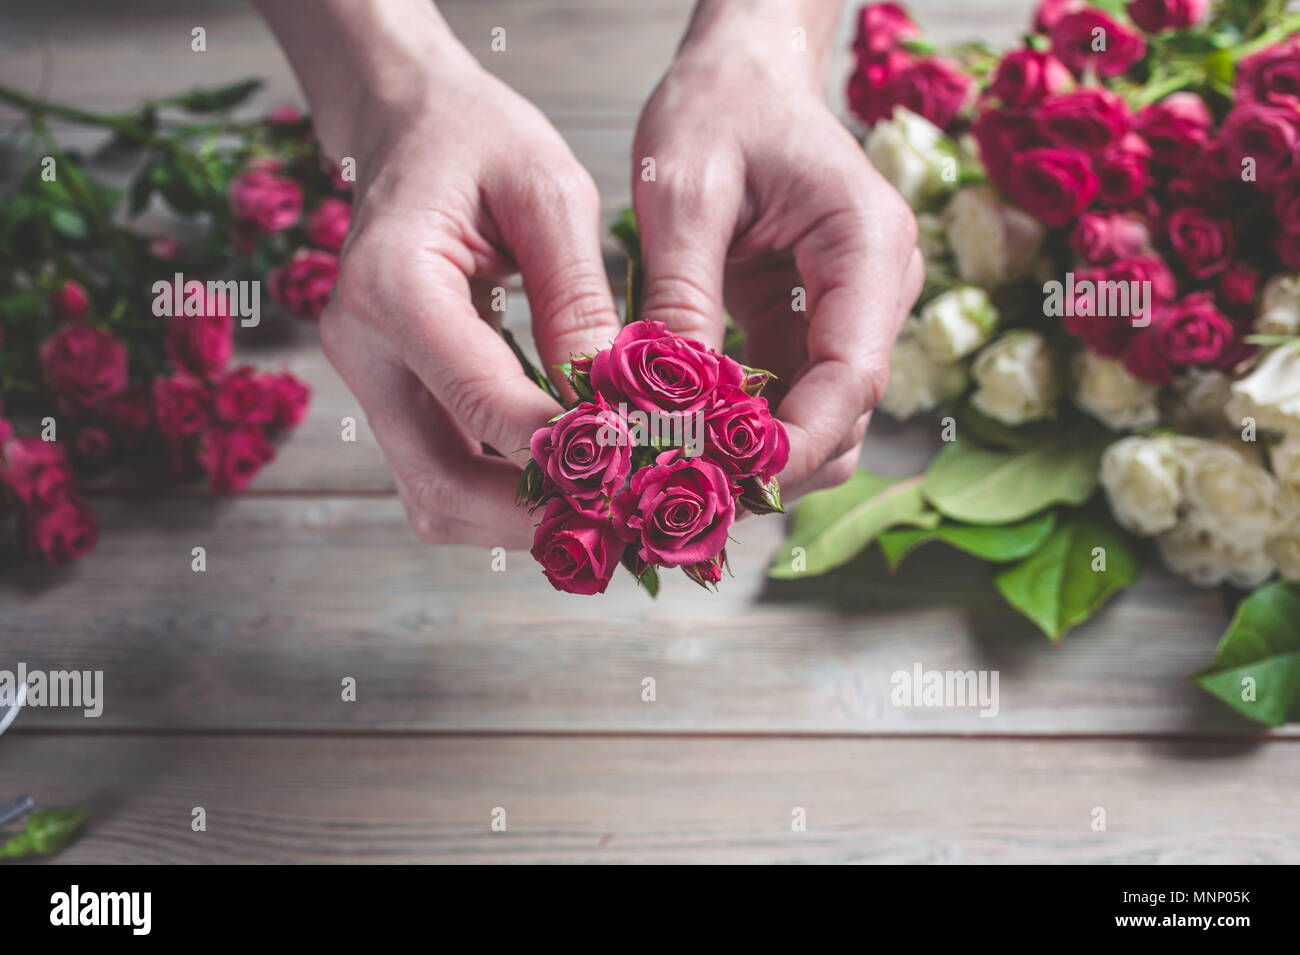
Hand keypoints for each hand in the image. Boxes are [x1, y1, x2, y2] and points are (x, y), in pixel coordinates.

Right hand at [261, 4, 621, 548]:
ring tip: (610, 516)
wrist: (406, 126)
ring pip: (436, 499)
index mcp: (392, 285)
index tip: (645, 467)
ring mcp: (368, 381)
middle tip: (631, 524)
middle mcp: (363, 348)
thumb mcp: (549, 192)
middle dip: (540, 517)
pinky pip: (442, 475)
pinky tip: (570, 486)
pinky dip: (504, 497)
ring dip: (521, 522)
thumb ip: (579, 297)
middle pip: (443, 483)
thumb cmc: (478, 139)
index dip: (564, 450)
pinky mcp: (389, 396)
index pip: (481, 401)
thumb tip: (615, 403)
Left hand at [632, 1, 923, 498]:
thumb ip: (681, 295)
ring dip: (762, 454)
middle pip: (847, 412)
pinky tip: (690, 440)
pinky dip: (746, 426)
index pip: (853, 375)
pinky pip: (791, 394)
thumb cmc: (716, 107)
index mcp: (867, 245)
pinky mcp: (814, 321)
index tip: (732, 485)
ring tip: (683, 474)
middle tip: (690, 493)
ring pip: (824, 417)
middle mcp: (878, 286)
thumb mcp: (681, 191)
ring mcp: (852, 309)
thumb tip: (670, 406)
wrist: (740, 71)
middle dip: (777, 463)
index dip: (798, 444)